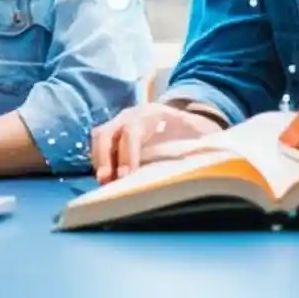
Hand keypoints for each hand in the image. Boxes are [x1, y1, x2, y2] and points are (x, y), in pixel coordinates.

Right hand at [90, 103, 223, 183]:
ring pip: (99, 138)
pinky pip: (99, 148)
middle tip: (106, 182)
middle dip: (104, 158)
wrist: (185, 120)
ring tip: (104, 185)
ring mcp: (118, 124)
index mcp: (152, 113)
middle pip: (107, 132)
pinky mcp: (113, 137)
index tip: (127, 177)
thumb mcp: (199, 135)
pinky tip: (107, 182)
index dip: (128, 154)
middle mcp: (129, 116)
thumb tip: (199, 165)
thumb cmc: (192, 131)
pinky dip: (100, 164)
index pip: (132, 131)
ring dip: (99, 162)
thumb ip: (198, 147)